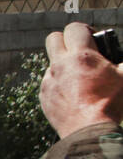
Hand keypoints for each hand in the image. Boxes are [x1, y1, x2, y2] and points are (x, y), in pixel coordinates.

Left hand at [40, 22, 122, 138]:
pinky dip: (59, 83)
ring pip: (51, 63)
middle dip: (66, 40)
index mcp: (81, 56)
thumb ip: (122, 61)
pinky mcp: (43, 96)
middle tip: (80, 52)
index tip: (92, 40)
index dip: (84, 30)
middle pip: (53, 39)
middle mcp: (60, 65)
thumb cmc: (110, 103)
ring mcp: (48, 81)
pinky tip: (73, 93)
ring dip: (63, 65)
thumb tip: (120, 60)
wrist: (89, 130)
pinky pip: (48, 82)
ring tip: (80, 77)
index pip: (74, 28)